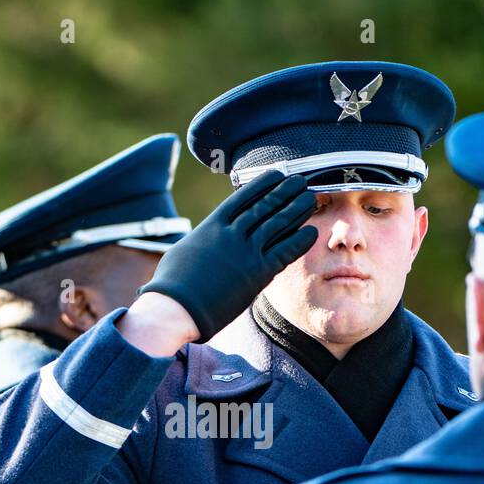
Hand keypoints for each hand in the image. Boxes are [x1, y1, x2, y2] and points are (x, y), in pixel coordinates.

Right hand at [138, 172, 317, 341]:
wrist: (176, 307)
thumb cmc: (172, 285)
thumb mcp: (182, 252)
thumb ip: (199, 243)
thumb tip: (200, 242)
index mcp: (211, 225)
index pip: (242, 198)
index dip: (262, 185)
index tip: (276, 175)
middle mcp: (230, 233)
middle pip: (264, 206)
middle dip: (284, 192)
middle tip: (300, 182)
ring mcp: (245, 252)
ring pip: (277, 224)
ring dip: (296, 210)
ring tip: (310, 198)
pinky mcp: (256, 273)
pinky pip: (284, 252)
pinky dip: (299, 241)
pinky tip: (312, 232)